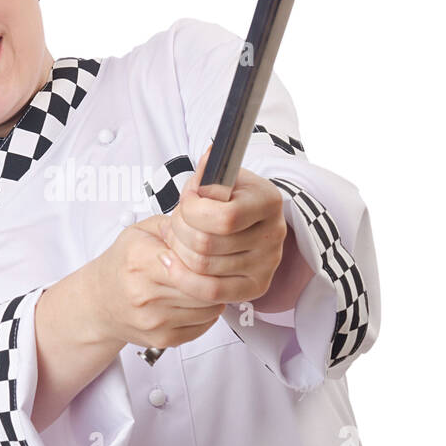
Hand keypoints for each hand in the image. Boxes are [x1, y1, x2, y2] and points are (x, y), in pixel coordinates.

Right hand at [81, 212, 227, 350]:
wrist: (99, 301)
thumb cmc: (122, 266)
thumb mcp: (141, 232)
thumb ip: (175, 225)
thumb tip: (208, 226)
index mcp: (140, 260)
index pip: (194, 261)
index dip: (210, 256)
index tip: (212, 252)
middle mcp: (144, 293)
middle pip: (204, 287)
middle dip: (217, 276)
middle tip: (216, 268)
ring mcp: (153, 320)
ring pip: (209, 308)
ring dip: (214, 296)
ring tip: (203, 283)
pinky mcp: (161, 339)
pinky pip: (203, 327)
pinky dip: (207, 314)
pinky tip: (195, 301)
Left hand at [156, 144, 287, 305]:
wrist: (246, 222)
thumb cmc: (226, 197)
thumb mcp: (219, 178)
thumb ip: (209, 172)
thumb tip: (211, 154)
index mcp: (269, 201)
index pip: (224, 217)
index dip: (192, 210)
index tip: (186, 201)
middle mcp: (274, 235)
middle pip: (207, 243)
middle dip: (179, 230)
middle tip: (174, 222)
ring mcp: (267, 264)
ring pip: (202, 266)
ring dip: (177, 250)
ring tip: (175, 238)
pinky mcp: (256, 287)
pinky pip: (210, 292)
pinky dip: (183, 277)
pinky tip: (171, 262)